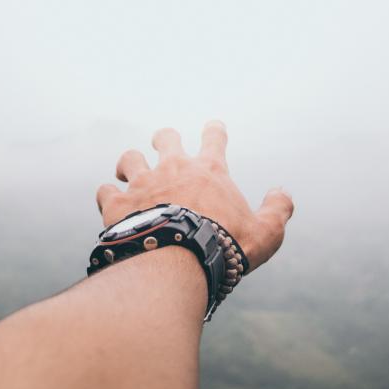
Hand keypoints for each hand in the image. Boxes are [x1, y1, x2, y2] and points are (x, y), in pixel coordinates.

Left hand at [95, 121, 293, 271]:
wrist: (179, 261)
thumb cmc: (225, 247)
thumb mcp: (266, 233)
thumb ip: (278, 210)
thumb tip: (283, 192)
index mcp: (209, 170)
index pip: (214, 138)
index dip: (214, 130)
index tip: (213, 126)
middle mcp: (174, 168)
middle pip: (165, 137)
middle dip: (163, 138)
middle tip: (161, 143)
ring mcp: (143, 183)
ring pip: (130, 158)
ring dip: (130, 163)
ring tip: (127, 173)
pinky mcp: (117, 203)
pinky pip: (105, 190)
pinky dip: (107, 195)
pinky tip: (110, 203)